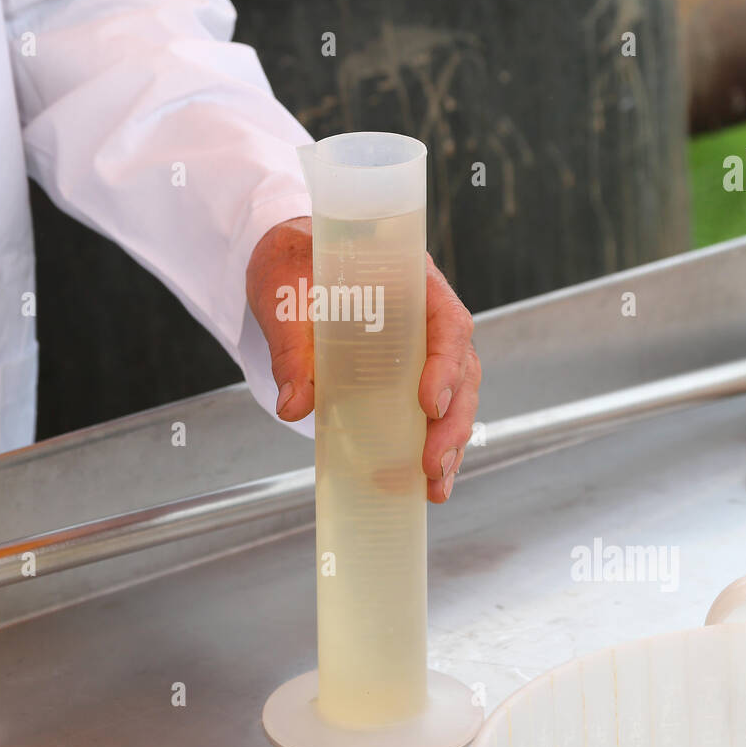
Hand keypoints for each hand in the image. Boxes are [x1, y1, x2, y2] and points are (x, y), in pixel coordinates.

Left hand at [246, 217, 480, 503]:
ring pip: (457, 396)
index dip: (446, 364)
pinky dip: (431, 444)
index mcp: (410, 280)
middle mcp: (427, 314)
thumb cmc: (291, 265)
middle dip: (453, 421)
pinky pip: (433, 410)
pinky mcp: (408, 373)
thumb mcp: (284, 296)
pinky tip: (425, 483)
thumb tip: (293, 405)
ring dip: (450, 442)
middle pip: (462, 368)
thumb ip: (292, 347)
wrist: (286, 261)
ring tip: (435, 485)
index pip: (447, 321)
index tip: (430, 404)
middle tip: (432, 464)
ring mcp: (422, 346)